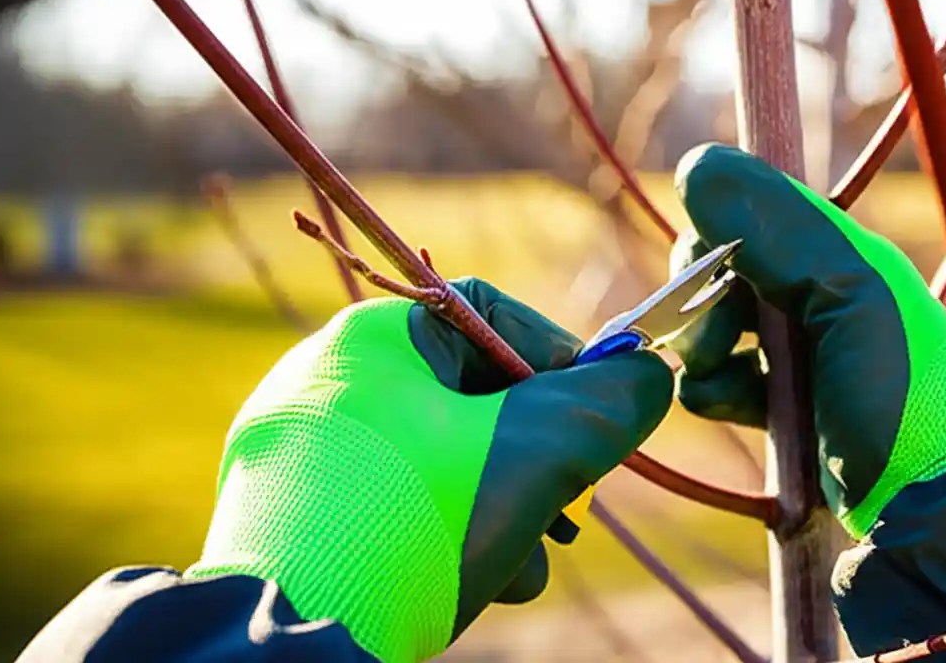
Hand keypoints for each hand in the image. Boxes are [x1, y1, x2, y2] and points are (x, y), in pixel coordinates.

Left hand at [185, 279, 671, 662]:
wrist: (296, 635)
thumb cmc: (419, 518)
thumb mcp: (539, 450)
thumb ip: (609, 402)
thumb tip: (649, 377)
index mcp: (376, 338)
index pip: (494, 314)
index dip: (562, 358)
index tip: (597, 418)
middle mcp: (337, 382)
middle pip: (480, 399)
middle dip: (541, 460)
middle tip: (568, 507)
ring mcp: (316, 451)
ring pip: (451, 461)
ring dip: (511, 510)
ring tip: (523, 561)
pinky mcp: (311, 515)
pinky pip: (407, 502)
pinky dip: (456, 535)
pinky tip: (481, 582)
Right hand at [667, 142, 945, 536]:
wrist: (930, 526)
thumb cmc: (904, 408)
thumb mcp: (854, 299)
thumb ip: (783, 230)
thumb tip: (696, 166)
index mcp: (848, 259)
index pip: (752, 213)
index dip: (716, 235)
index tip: (708, 269)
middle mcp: (825, 299)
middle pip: (724, 268)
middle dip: (700, 296)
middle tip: (711, 341)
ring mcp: (804, 358)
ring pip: (716, 324)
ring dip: (698, 344)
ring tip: (713, 378)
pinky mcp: (786, 412)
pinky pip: (723, 380)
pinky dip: (708, 387)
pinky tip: (716, 405)